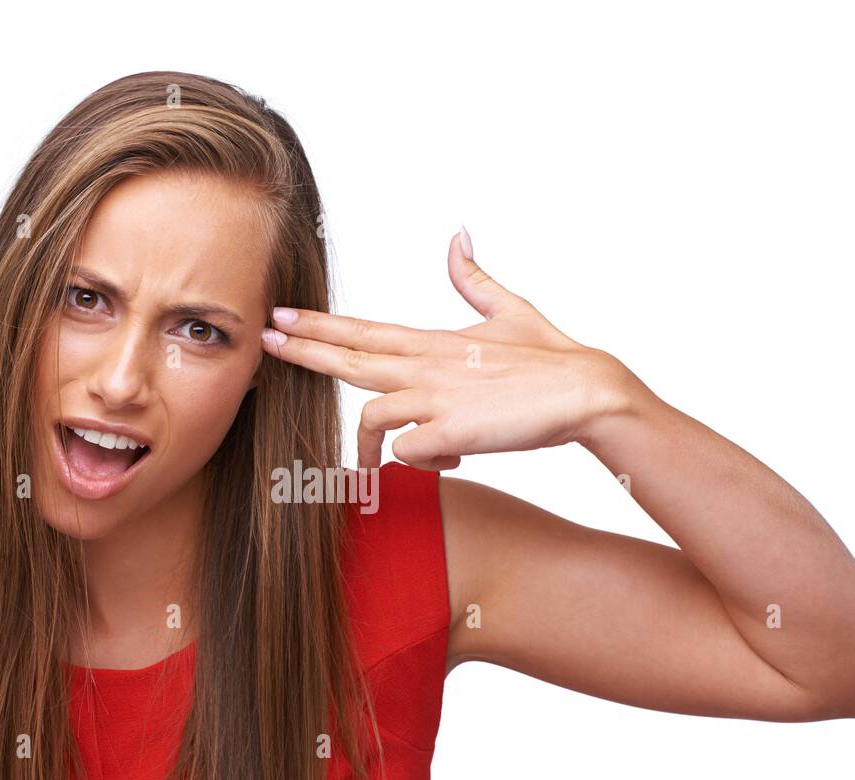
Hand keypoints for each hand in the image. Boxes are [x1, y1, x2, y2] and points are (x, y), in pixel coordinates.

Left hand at [260, 229, 645, 470]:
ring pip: (372, 415)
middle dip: (305, 350)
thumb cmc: (550, 359)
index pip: (363, 330)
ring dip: (369, 446)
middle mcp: (428, 365)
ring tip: (371, 468)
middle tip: (266, 340)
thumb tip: (457, 235)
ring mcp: (438, 398)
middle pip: (351, 357)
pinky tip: (443, 464)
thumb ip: (473, 279)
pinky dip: (416, 464)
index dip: (319, 325)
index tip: (282, 316)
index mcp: (434, 342)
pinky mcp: (452, 432)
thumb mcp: (509, 309)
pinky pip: (407, 452)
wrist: (588, 393)